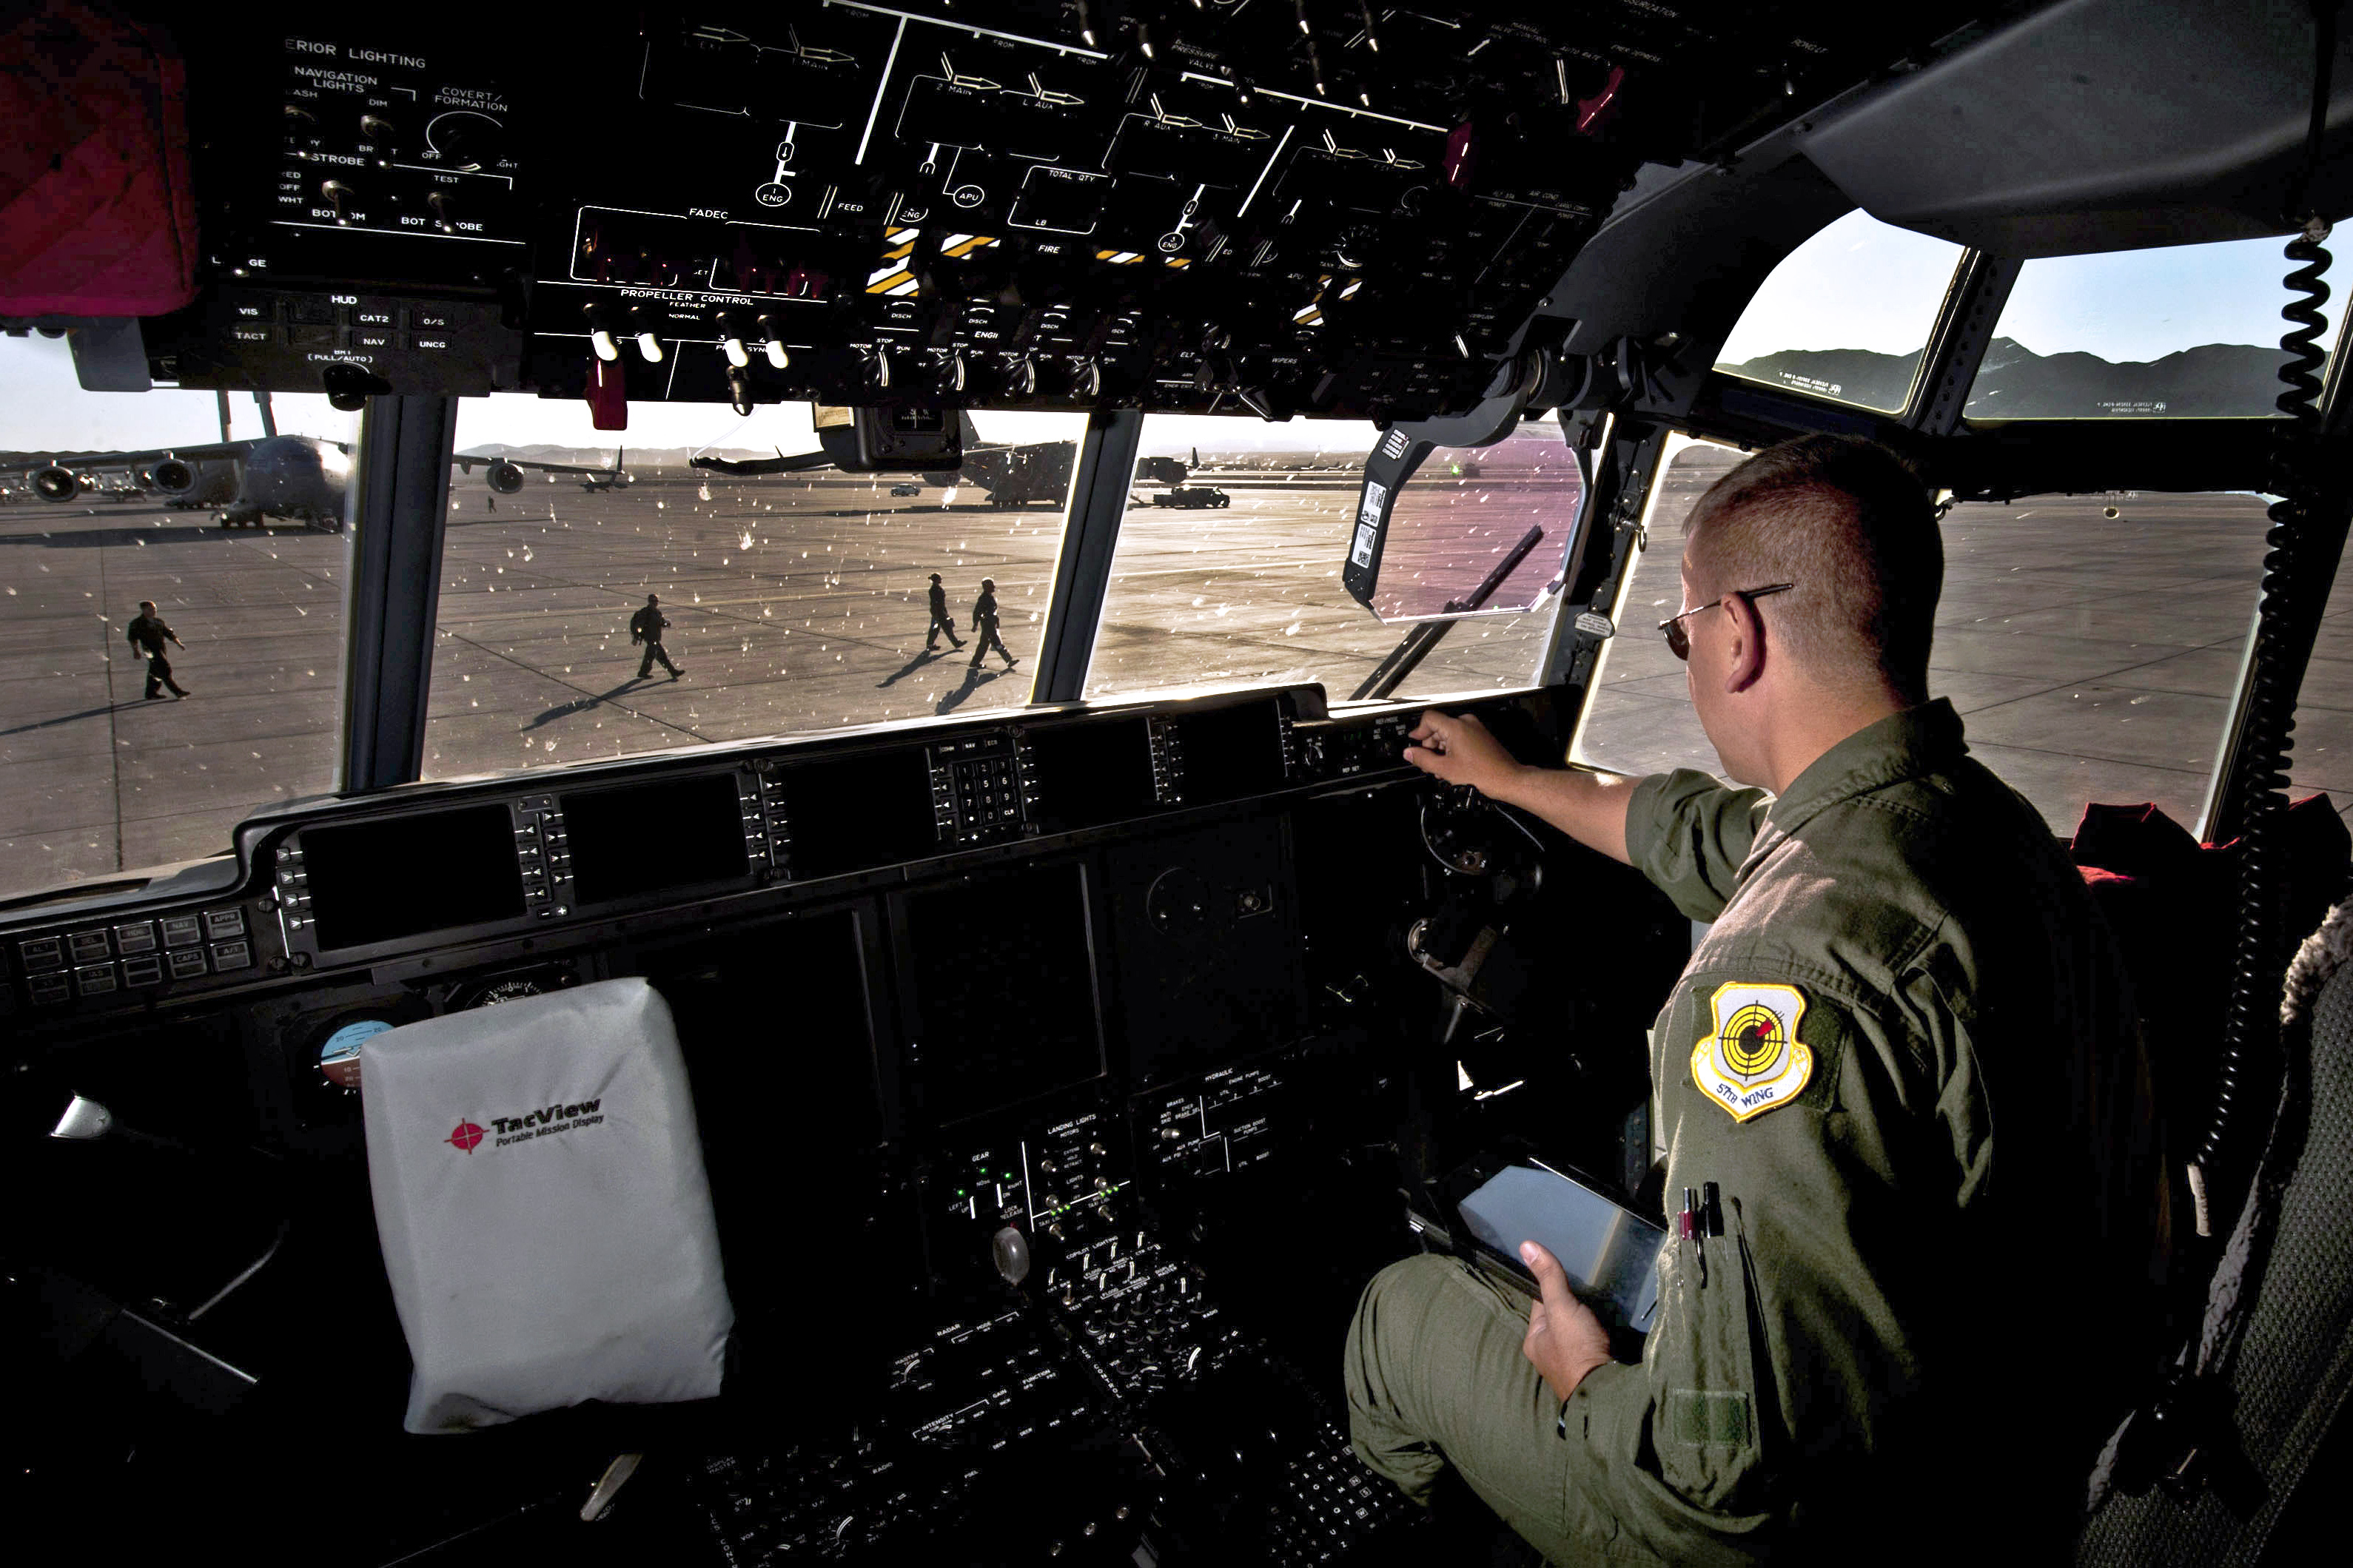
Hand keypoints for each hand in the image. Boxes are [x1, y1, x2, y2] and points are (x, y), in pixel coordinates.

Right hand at [1405, 709, 1522, 798]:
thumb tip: (1409, 753)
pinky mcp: (1481, 735)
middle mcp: (1466, 723)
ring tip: (1441, 768)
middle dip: (1430, 745)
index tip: (1414, 743)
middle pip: (1438, 727)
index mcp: (1456, 726)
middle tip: (1427, 763)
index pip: (1429, 719)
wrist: (1506, 779)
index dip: (1418, 732)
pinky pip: (1460, 737)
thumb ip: (1422, 759)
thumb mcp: (1444, 769)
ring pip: (1449, 733)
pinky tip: (1452, 765)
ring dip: (1441, 749)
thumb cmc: (1483, 774)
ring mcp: (1475, 728)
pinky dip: (1452, 749)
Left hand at [1520, 1241, 1612, 1403]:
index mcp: (1534, 1341)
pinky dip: (1599, 1333)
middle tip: (1590, 1287)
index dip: (1553, 1287)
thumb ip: (1548, 1278)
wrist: (1608, 1391)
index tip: (1567, 1273)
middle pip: (1560, 1318)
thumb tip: (1526, 1245)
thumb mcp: (1561, 1309)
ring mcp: (1570, 1363)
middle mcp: (1547, 1354)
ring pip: (1577, 1331)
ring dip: (1587, 1320)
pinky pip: (1592, 1343)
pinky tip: (1609, 1324)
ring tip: (1602, 1302)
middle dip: (1573, 1305)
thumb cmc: (1577, 1350)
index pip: (1541, 1303)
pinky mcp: (1591, 1368)